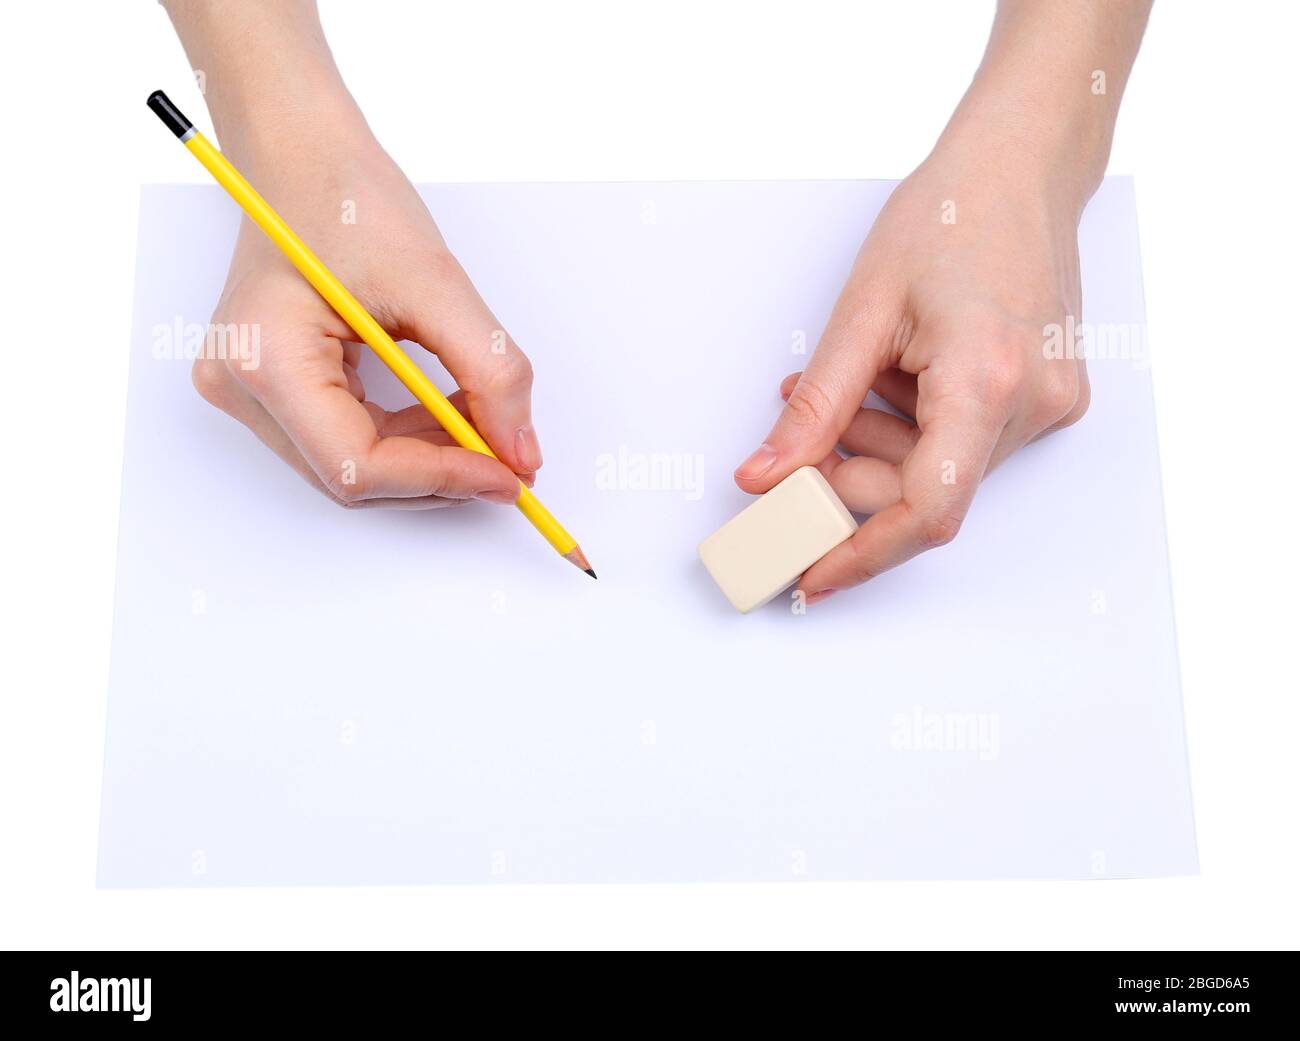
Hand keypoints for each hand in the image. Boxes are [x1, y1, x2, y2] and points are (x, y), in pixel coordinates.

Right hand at [192, 124, 538, 509]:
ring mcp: (246, 389)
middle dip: (438, 472)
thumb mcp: (436, 280)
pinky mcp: (268, 385)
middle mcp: (240, 386)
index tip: (508, 473)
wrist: (301, 154)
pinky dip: (404, 437)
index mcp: (264, 358)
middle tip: (507, 455)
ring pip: (352, 465)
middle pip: (352, 476)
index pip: (357, 465)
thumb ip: (489, 371)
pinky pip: (344, 438)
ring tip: (479, 421)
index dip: (442, 478)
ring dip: (425, 457)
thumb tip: (520, 453)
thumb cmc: (347, 196)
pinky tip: (444, 411)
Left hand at [734, 145, 1089, 601]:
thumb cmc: (947, 215)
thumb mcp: (862, 312)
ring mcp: (1050, 401)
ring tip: (851, 382)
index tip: (808, 572)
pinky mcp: (1051, 395)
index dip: (860, 554)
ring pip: (942, 469)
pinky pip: (967, 442)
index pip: (926, 512)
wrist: (1021, 164)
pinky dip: (916, 425)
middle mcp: (1033, 402)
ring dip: (880, 444)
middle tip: (801, 440)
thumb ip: (814, 409)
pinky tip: (893, 378)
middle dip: (852, 477)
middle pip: (924, 492)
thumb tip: (764, 479)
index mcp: (987, 380)